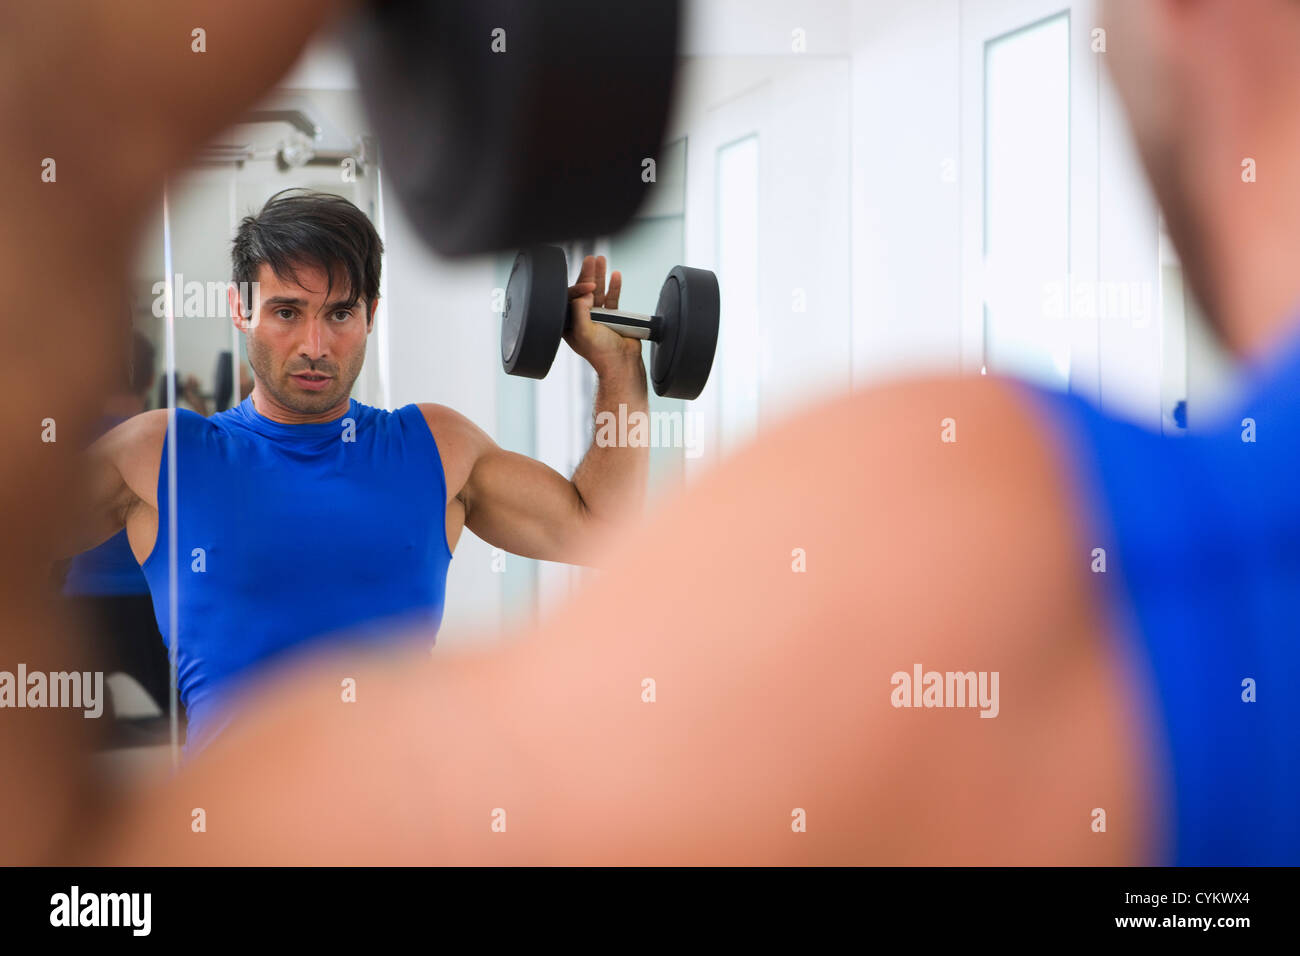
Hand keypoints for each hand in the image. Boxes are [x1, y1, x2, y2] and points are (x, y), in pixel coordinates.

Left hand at [564, 255, 642, 374]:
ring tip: (601, 259)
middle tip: (590, 259)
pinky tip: (616, 275)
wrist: (623, 362)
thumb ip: (580, 311)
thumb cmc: (601, 352)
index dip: (579, 289)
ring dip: (600, 275)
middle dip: (587, 274)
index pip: (570, 299)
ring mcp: (598, 317)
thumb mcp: (584, 332)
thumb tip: (583, 293)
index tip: (590, 287)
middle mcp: (582, 319)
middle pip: (584, 291)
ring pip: (598, 291)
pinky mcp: (613, 317)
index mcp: (569, 324)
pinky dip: (614, 286)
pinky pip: (612, 298)